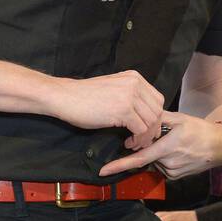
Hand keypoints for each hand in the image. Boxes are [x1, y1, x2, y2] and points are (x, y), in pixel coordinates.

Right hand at [49, 70, 164, 145]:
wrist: (64, 97)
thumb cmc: (84, 97)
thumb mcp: (114, 89)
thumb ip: (131, 97)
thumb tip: (145, 115)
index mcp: (134, 78)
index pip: (157, 100)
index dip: (154, 118)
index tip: (145, 130)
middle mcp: (135, 84)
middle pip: (158, 111)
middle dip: (152, 129)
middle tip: (141, 140)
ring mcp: (130, 96)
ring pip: (152, 121)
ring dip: (145, 136)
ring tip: (133, 143)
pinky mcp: (123, 110)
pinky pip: (141, 129)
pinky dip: (138, 139)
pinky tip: (128, 142)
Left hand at [98, 111, 221, 178]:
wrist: (219, 147)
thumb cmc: (201, 131)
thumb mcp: (180, 119)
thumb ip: (158, 118)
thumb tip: (140, 116)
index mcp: (168, 147)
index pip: (138, 158)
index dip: (119, 165)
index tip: (104, 170)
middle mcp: (168, 162)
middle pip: (146, 156)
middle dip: (147, 147)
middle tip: (164, 137)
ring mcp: (172, 170)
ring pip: (153, 161)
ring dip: (156, 153)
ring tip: (175, 144)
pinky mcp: (175, 176)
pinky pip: (161, 166)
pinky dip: (163, 159)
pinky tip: (177, 151)